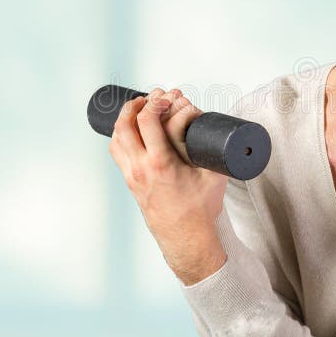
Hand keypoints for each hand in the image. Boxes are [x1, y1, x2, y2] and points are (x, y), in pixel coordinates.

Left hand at [108, 88, 227, 284]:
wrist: (186, 239)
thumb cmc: (201, 210)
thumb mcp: (214, 176)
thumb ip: (214, 151)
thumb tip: (218, 129)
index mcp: (160, 163)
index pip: (148, 120)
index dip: (157, 102)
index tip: (169, 98)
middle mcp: (140, 168)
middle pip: (125, 124)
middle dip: (138, 104)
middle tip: (153, 97)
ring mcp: (131, 176)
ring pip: (116, 137)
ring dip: (126, 118)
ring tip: (141, 108)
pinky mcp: (130, 182)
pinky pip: (118, 152)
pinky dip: (122, 135)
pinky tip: (134, 129)